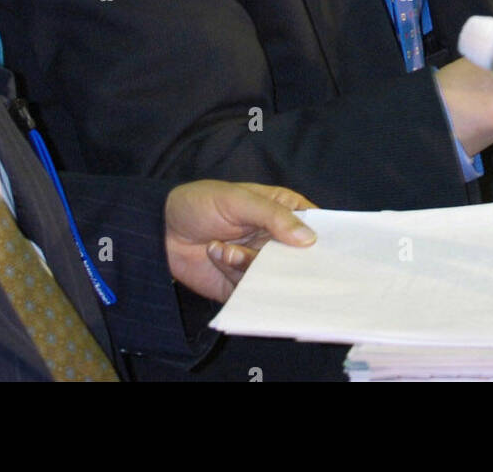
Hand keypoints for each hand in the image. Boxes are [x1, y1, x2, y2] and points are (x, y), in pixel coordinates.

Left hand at [163, 180, 315, 301]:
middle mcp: (276, 240)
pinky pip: (254, 290)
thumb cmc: (200, 203)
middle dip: (291, 262)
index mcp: (282, 211)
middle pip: (302, 259)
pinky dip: (236, 274)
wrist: (162, 232)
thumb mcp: (238, 200)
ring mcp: (260, 264)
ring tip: (221, 247)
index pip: (315, 225)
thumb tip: (310, 239)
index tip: (330, 251)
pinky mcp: (243, 286)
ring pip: (276, 276)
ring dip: (248, 262)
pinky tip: (217, 255)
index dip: (324, 238)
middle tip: (273, 257)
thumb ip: (274, 216)